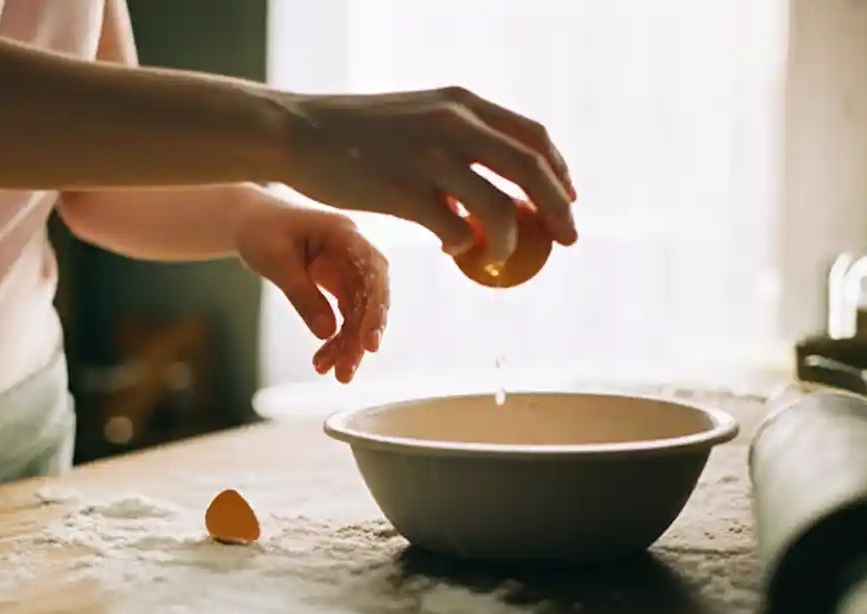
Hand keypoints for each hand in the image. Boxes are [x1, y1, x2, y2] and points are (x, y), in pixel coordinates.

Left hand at [235, 201, 388, 383]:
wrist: (250, 222)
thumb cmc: (261, 231)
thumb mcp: (276, 261)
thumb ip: (301, 294)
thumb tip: (327, 332)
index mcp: (345, 235)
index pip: (374, 272)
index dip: (377, 307)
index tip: (370, 342)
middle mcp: (355, 254)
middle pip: (371, 299)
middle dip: (361, 337)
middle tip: (347, 372)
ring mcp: (348, 271)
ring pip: (359, 314)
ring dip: (349, 345)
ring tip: (335, 375)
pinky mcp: (338, 286)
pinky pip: (344, 317)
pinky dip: (335, 340)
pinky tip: (322, 362)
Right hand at [279, 87, 576, 260]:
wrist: (298, 133)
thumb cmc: (355, 132)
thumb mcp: (417, 118)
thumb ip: (457, 140)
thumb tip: (494, 184)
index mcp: (461, 103)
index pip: (533, 137)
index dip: (560, 172)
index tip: (568, 198)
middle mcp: (453, 123)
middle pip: (530, 170)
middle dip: (559, 210)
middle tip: (569, 239)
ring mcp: (429, 157)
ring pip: (499, 208)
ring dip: (511, 241)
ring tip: (501, 256)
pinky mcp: (403, 191)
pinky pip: (454, 230)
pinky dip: (462, 245)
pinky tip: (452, 247)